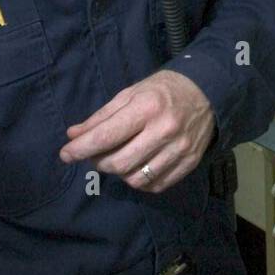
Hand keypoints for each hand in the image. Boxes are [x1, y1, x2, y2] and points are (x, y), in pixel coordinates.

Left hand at [59, 69, 214, 192]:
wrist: (209, 91)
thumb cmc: (163, 90)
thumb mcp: (130, 94)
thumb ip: (101, 117)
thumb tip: (73, 135)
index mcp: (147, 108)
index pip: (106, 136)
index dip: (80, 149)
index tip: (65, 154)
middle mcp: (164, 131)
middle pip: (119, 163)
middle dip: (98, 162)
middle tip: (94, 154)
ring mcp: (179, 150)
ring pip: (136, 179)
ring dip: (119, 173)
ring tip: (118, 159)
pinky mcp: (189, 163)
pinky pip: (156, 185)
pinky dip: (140, 181)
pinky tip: (138, 167)